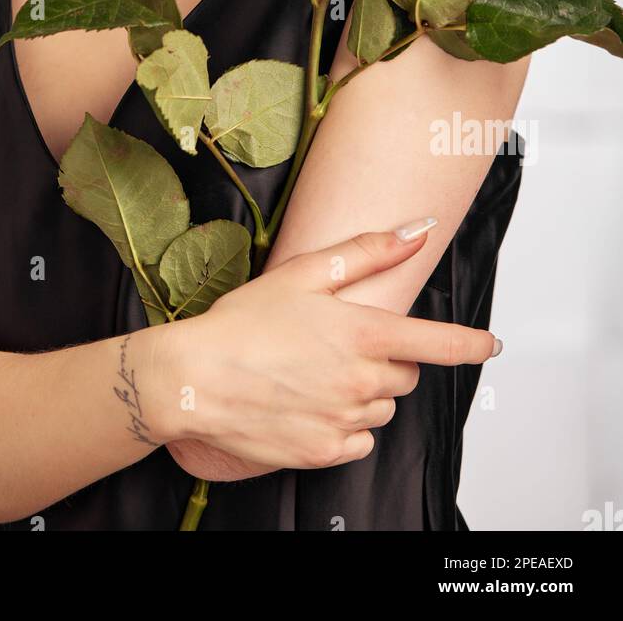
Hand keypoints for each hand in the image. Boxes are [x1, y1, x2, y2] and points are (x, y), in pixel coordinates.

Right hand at [165, 226, 499, 475]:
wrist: (193, 381)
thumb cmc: (242, 323)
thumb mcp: (303, 274)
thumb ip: (367, 252)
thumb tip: (417, 231)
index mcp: (362, 333)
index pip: (439, 343)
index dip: (471, 345)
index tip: (490, 346)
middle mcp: (362, 381)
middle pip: (405, 376)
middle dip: (386, 360)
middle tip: (340, 345)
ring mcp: (344, 419)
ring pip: (381, 408)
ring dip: (364, 393)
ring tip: (315, 374)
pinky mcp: (324, 451)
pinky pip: (359, 440)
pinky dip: (345, 425)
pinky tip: (311, 405)